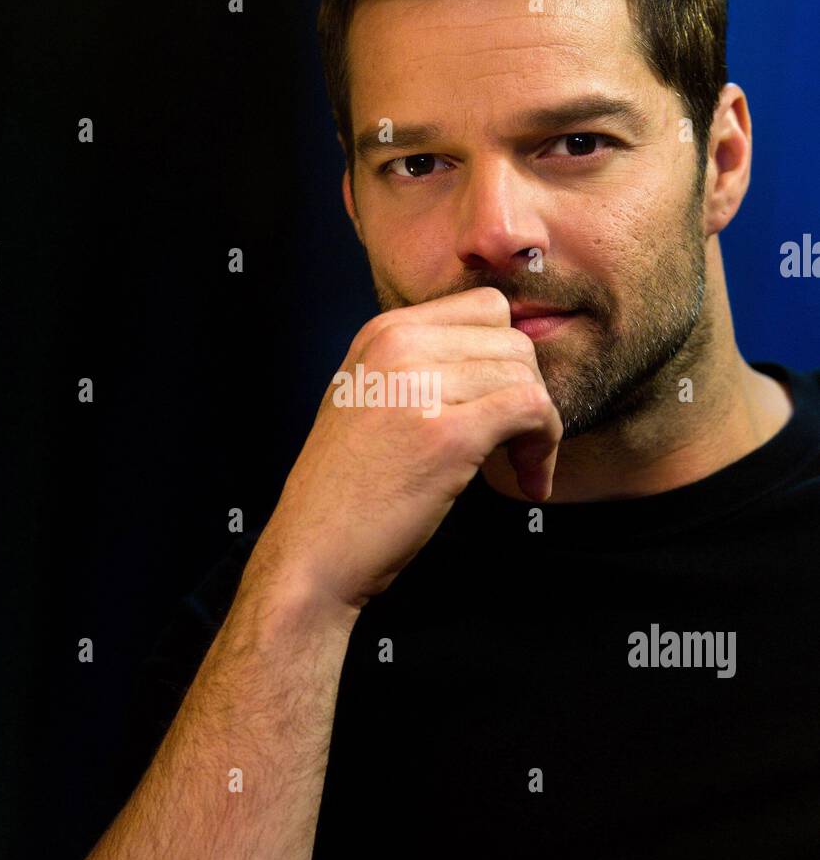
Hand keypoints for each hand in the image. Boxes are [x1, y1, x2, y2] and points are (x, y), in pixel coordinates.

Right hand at [252, 287, 561, 610]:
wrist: (314, 551)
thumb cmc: (348, 492)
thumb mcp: (371, 399)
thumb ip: (423, 368)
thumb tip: (498, 362)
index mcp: (382, 332)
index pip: (485, 309)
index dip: (509, 359)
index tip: (505, 404)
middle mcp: (400, 346)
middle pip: (513, 342)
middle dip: (530, 394)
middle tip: (520, 446)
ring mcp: (421, 386)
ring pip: (526, 377)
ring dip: (541, 428)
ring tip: (522, 469)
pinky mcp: (447, 434)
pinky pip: (532, 410)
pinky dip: (545, 446)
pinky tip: (529, 479)